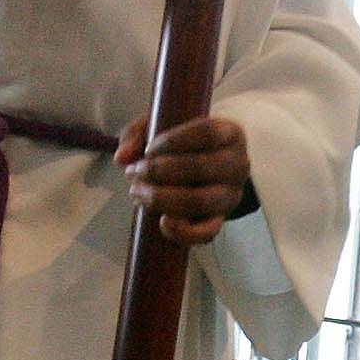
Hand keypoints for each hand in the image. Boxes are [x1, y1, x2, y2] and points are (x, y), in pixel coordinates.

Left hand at [118, 114, 249, 247]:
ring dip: (162, 198)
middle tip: (133, 172)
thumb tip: (122, 158)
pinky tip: (162, 222)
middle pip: (201, 167)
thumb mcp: (159, 127)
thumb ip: (137, 134)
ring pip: (202, 200)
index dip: (173, 141)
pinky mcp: (220, 220)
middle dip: (159, 171)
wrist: (200, 170)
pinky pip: (208, 232)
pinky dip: (184, 232)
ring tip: (137, 192)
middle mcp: (238, 164)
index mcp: (230, 133)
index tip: (148, 149)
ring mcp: (231, 195)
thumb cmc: (180, 143)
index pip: (206, 132)